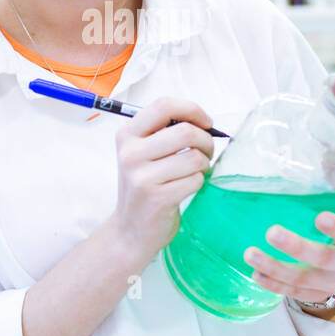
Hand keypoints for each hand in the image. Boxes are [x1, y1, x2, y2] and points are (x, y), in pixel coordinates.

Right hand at [107, 97, 214, 264]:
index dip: (192, 109)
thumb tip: (202, 121)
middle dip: (206, 141)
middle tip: (207, 151)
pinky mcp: (158, 198)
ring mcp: (142, 177)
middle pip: (185, 131)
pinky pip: (195, 180)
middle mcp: (131, 153)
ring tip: (195, 172)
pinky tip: (186, 187)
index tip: (205, 122)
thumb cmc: (145, 186)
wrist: (130, 230)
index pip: (164, 106)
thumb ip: (164, 132)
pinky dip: (198, 183)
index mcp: (127, 135)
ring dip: (204, 164)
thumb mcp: (143, 154)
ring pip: (194, 157)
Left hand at [244, 211, 334, 305]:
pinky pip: (292, 293)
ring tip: (250, 253)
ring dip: (275, 267)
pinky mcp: (314, 296)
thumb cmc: (332, 225)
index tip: (320, 217)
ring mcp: (331, 282)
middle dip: (297, 247)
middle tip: (271, 233)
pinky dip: (272, 284)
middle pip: (324, 259)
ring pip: (303, 279)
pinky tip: (255, 273)